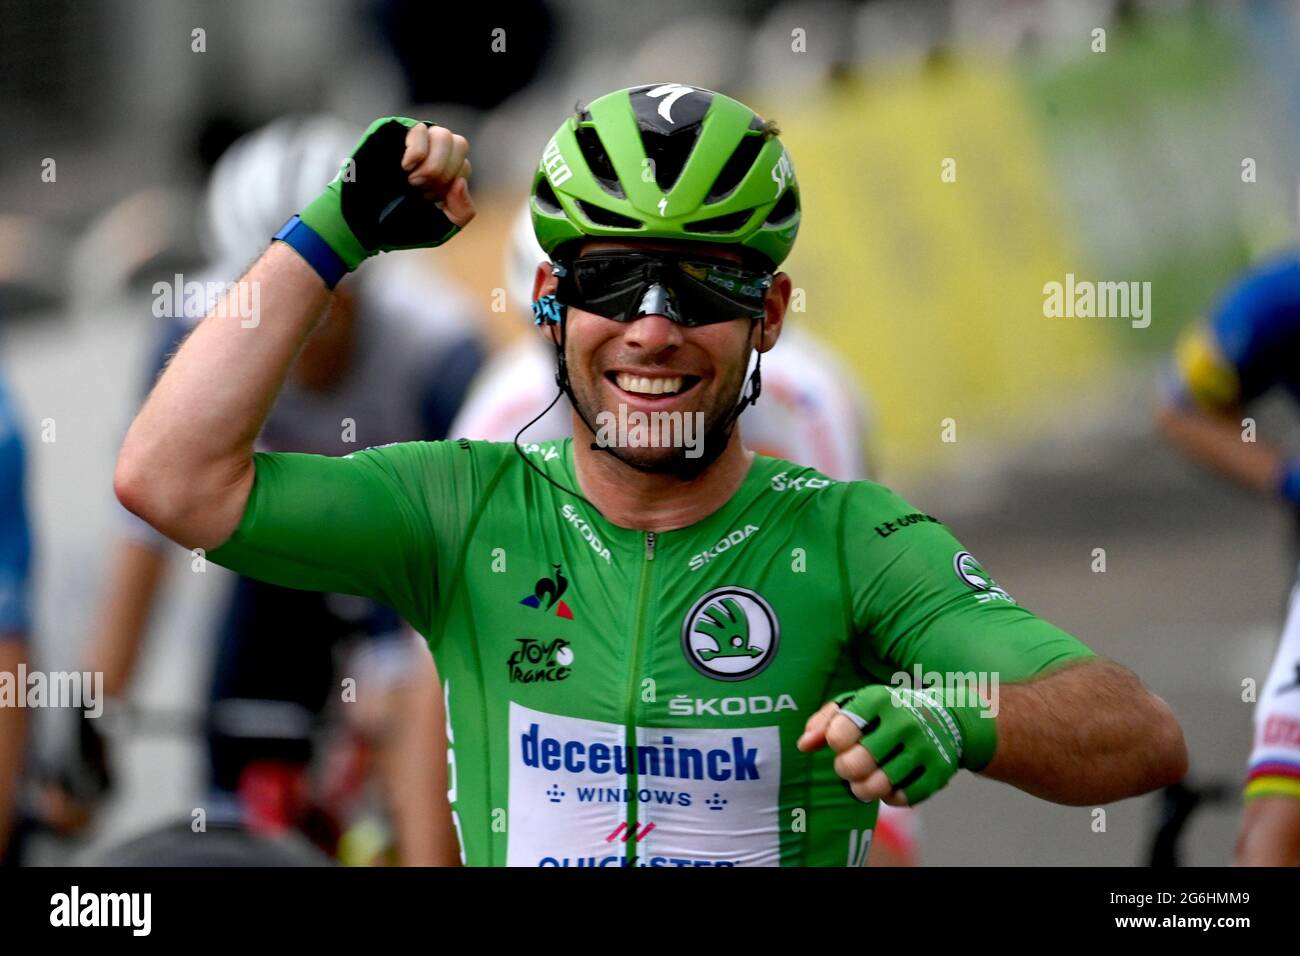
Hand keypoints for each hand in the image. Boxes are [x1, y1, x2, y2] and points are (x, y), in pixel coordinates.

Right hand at [399, 122, 473, 224]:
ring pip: (444, 135)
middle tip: (420, 191)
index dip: (448, 186)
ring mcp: (414, 139)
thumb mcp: (440, 228)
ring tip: (412, 181)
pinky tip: (405, 167)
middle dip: (443, 174)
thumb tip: (460, 182)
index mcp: (443, 170)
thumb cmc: (399, 224)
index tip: (427, 200)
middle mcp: (431, 150)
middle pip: (459, 144)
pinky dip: (417, 152)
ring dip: (432, 165)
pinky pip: (420, 130)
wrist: (363, 221)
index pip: (463, 166)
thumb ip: (462, 212)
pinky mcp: (394, 131)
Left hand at [797, 684, 991, 806]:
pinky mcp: (938, 772)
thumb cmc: (889, 711)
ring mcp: (924, 748)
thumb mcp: (859, 703)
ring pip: (877, 787)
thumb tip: (803, 745)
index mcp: (878, 699)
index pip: (839, 733)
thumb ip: (826, 720)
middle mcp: (903, 722)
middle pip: (855, 764)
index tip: (842, 740)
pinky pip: (902, 798)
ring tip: (863, 780)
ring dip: (862, 789)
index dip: (834, 743)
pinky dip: (890, 796)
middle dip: (845, 769)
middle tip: (849, 765)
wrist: (950, 716)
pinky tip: (890, 783)